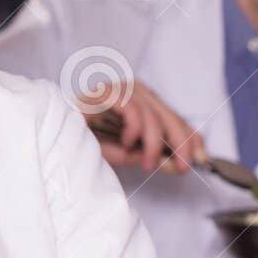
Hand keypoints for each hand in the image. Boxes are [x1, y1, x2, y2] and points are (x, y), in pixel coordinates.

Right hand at [80, 80, 205, 175]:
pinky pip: (132, 109)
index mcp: (143, 103)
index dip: (191, 138)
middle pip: (170, 116)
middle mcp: (135, 92)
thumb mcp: (128, 154)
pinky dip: (135, 129)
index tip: (201, 158)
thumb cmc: (87, 144)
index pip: (175, 118)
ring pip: (153, 115)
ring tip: (146, 164)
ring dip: (153, 144)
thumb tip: (178, 162)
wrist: (56, 138)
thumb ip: (153, 154)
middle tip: (181, 167)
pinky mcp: (105, 92)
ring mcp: (120, 89)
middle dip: (180, 145)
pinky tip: (126, 142)